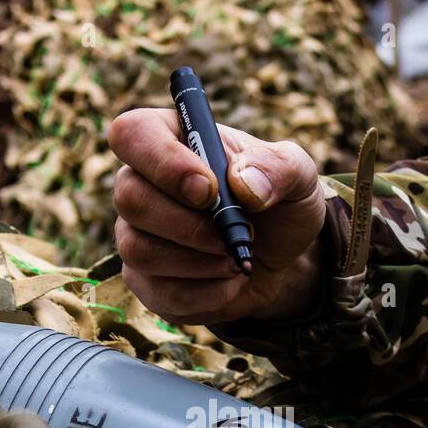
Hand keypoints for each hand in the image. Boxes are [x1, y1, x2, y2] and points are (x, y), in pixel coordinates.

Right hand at [108, 108, 324, 325]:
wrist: (279, 260)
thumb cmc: (277, 204)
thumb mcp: (298, 176)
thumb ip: (280, 168)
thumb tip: (244, 184)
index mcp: (171, 138)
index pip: (133, 134)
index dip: (164, 162)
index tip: (209, 189)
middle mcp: (141, 183)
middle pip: (129, 198)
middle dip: (190, 225)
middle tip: (234, 233)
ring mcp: (135, 233)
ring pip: (139, 250)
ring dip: (201, 261)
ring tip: (236, 257)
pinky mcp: (144, 280)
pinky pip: (161, 292)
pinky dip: (207, 293)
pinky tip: (229, 281)